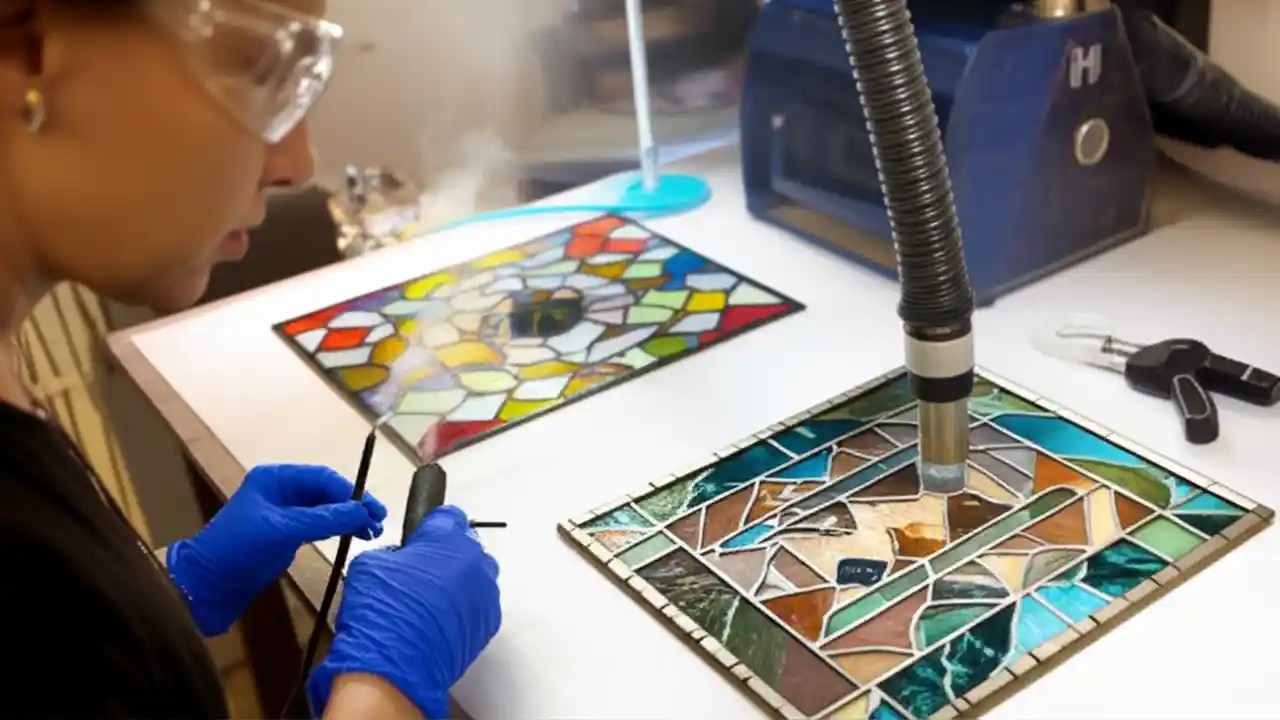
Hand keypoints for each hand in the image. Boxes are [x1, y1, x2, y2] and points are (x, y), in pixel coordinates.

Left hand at [167, 464, 386, 635]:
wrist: (206, 586)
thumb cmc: (240, 549)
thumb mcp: (284, 530)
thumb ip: (325, 519)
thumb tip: (363, 512)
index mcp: (276, 479)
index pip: (324, 479)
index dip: (352, 493)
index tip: (375, 512)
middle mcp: (280, 491)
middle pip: (326, 492)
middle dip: (353, 506)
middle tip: (378, 523)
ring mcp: (282, 514)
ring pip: (324, 510)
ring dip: (347, 519)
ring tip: (371, 533)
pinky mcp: (283, 536)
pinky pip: (317, 526)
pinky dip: (335, 530)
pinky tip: (352, 536)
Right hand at [307, 506, 501, 718]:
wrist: (394, 670)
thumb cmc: (381, 612)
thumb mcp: (371, 564)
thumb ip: (395, 552)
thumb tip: (403, 559)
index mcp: (448, 540)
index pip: (448, 516)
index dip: (431, 527)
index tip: (420, 538)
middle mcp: (475, 563)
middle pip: (466, 548)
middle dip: (446, 556)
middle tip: (419, 574)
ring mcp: (486, 595)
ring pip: (475, 578)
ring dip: (458, 583)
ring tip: (429, 602)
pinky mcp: (488, 624)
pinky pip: (477, 606)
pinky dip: (463, 610)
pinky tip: (438, 623)